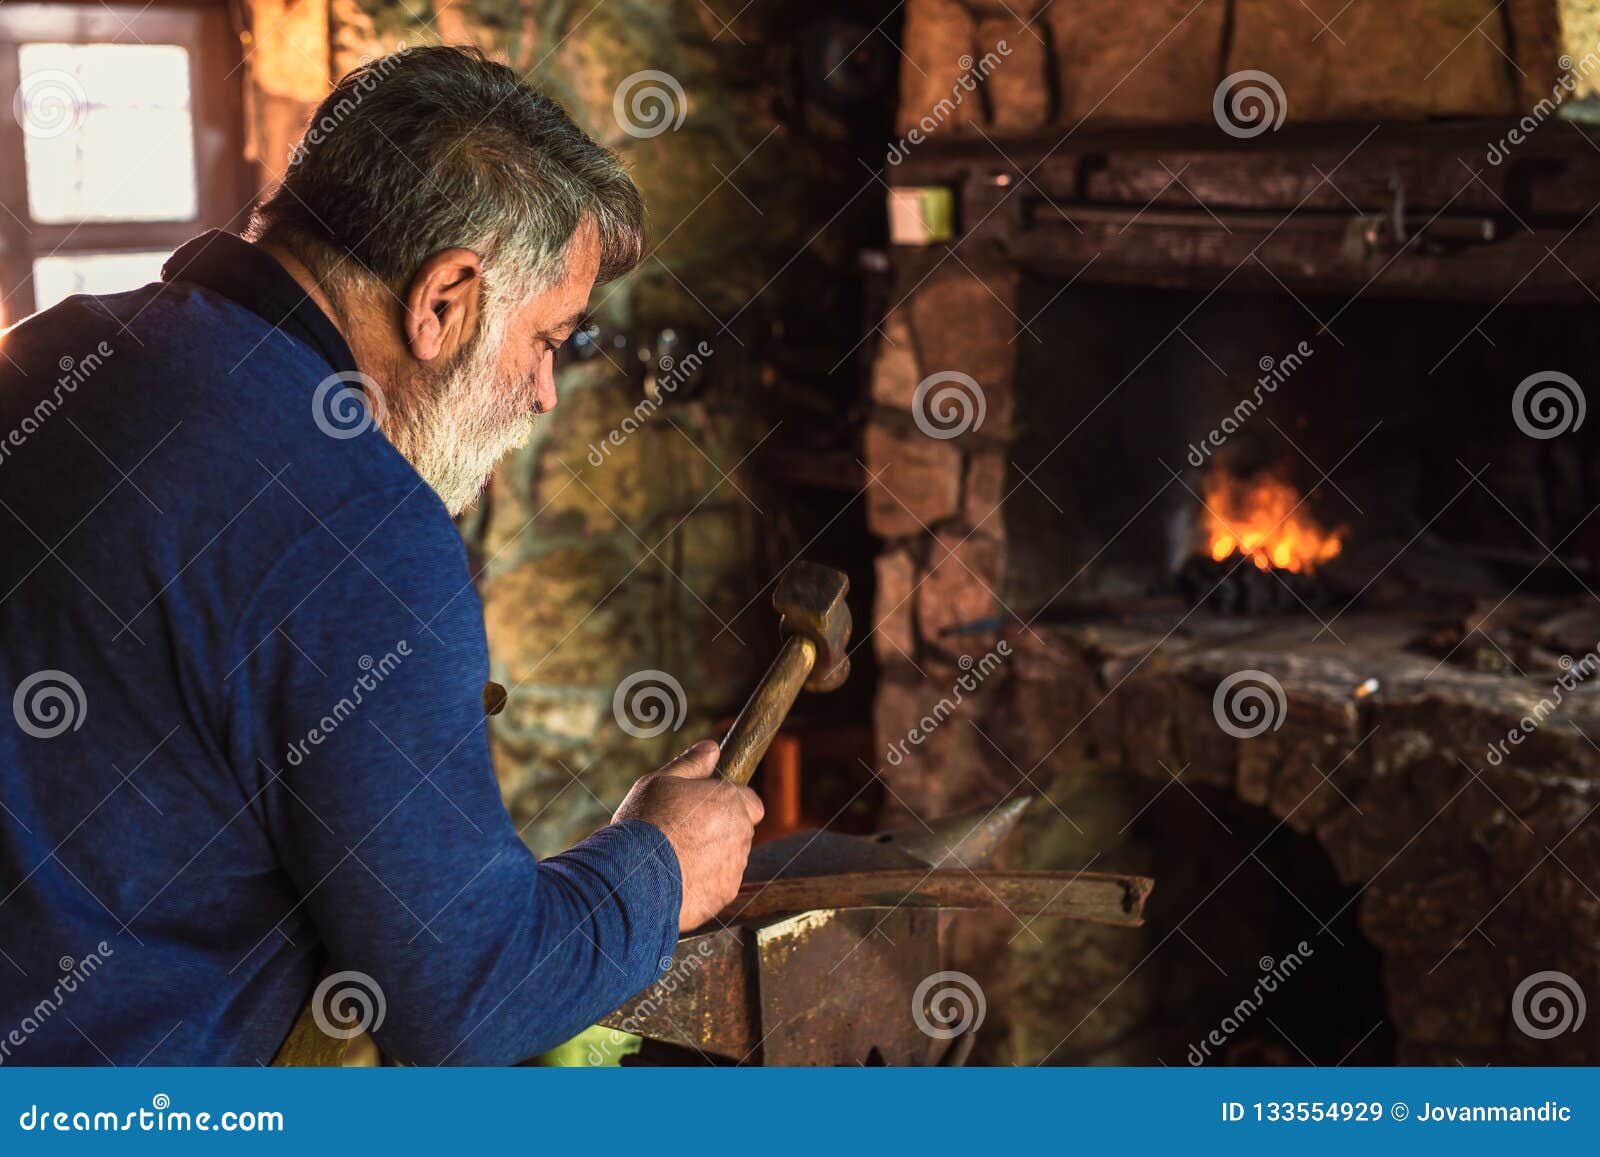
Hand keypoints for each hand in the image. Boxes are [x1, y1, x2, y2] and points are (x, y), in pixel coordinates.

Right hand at [612, 740, 763, 930]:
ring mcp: (734, 867)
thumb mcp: (659, 782)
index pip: (750, 801)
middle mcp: (740, 834)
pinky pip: (718, 884)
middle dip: (719, 830)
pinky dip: (703, 881)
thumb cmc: (644, 824)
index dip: (731, 803)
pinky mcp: (724, 895)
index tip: (707, 808)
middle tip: (683, 833)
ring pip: (730, 858)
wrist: (633, 879)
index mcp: (729, 801)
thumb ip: (691, 764)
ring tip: (674, 857)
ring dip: (711, 856)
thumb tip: (711, 748)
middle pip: (739, 830)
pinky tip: (676, 878)